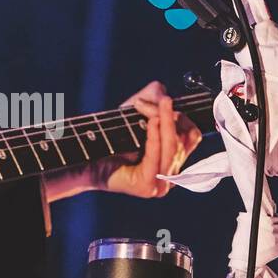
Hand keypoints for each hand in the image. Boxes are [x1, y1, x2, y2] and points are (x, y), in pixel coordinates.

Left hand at [91, 80, 203, 197]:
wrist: (86, 160)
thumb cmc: (111, 138)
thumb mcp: (135, 114)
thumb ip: (150, 101)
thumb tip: (162, 91)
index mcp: (174, 161)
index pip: (191, 137)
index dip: (181, 117)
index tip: (164, 100)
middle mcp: (171, 175)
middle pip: (184, 141)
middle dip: (173, 118)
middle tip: (165, 100)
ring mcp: (161, 185)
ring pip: (173, 148)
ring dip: (167, 123)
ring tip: (161, 105)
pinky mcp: (147, 186)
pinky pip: (157, 157)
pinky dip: (155, 137)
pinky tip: (152, 122)